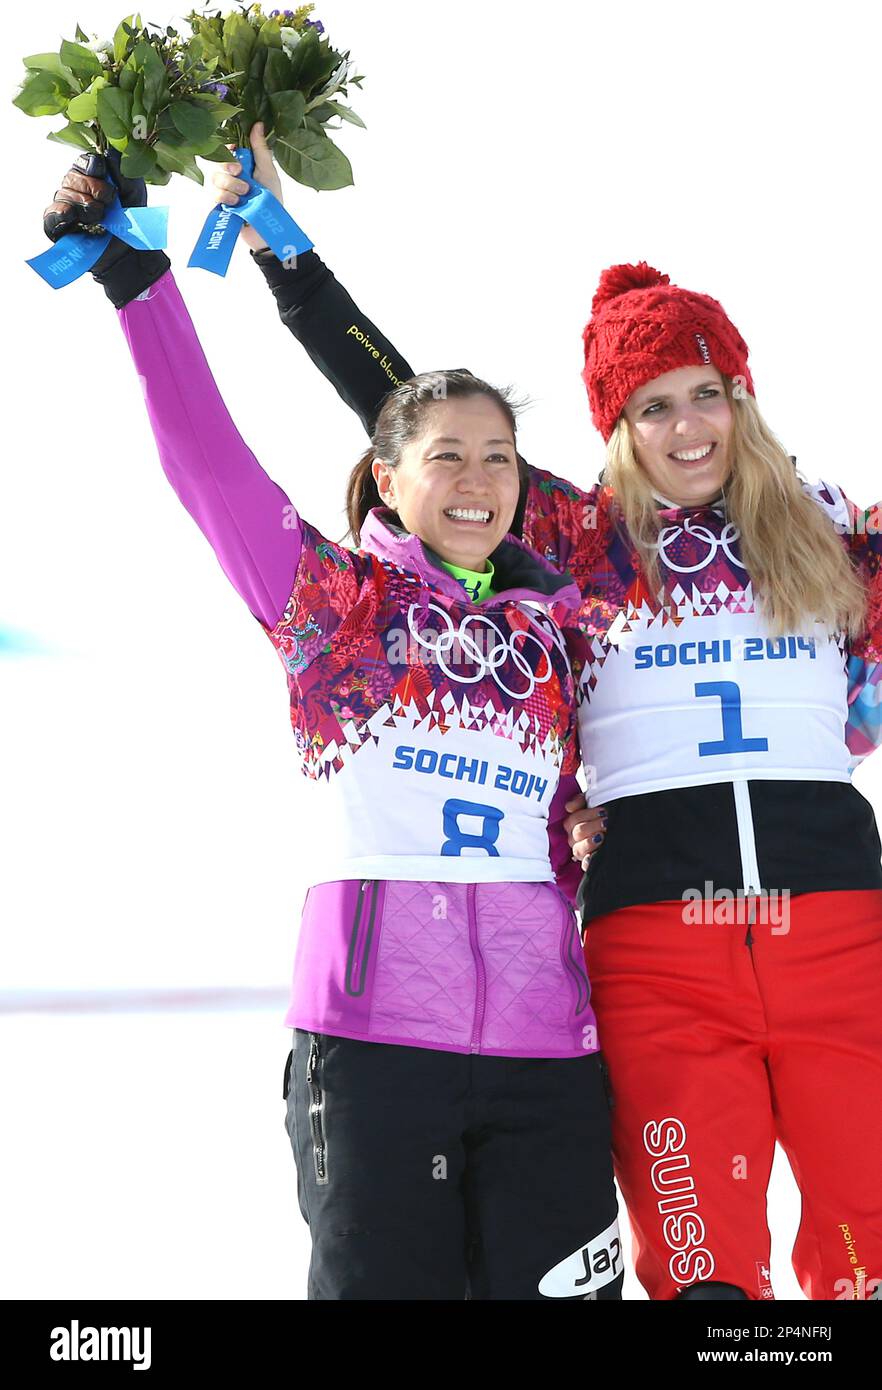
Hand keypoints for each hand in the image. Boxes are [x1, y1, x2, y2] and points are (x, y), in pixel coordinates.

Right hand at [42, 150, 144, 243]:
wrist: (128, 252)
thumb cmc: (130, 220)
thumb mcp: (133, 192)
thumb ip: (123, 171)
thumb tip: (110, 151)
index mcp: (91, 177)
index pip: (84, 162)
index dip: (93, 167)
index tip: (103, 173)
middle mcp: (74, 189)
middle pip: (72, 177)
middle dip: (93, 189)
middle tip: (108, 204)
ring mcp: (65, 207)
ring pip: (64, 195)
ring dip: (86, 206)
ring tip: (100, 219)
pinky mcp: (57, 227)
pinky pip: (51, 215)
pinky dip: (60, 213)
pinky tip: (69, 215)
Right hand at [211, 121, 282, 253]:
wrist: (267, 229)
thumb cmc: (272, 200)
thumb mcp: (268, 171)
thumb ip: (260, 149)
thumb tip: (258, 123)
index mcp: (244, 163)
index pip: (228, 148)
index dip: (228, 148)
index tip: (234, 150)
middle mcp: (233, 175)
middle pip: (218, 162)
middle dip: (229, 167)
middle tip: (240, 173)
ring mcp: (226, 190)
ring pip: (216, 178)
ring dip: (231, 185)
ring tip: (245, 195)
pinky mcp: (221, 205)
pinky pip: (214, 195)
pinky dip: (226, 198)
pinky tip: (236, 204)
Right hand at [564, 793, 607, 869]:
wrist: (625, 829)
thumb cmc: (605, 815)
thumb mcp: (593, 802)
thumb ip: (580, 800)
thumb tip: (569, 807)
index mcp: (574, 824)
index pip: (573, 820)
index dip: (587, 815)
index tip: (603, 812)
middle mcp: (575, 839)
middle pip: (577, 833)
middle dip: (593, 826)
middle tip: (606, 822)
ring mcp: (582, 851)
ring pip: (578, 850)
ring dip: (589, 842)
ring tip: (603, 836)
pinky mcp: (590, 862)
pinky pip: (585, 865)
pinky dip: (588, 862)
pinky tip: (592, 857)